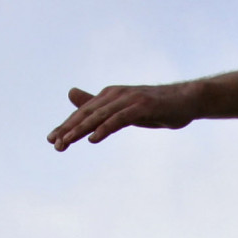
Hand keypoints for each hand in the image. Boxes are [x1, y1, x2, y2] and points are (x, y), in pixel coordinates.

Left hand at [48, 83, 196, 150]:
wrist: (186, 99)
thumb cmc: (155, 106)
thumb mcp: (123, 109)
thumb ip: (98, 105)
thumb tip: (70, 93)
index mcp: (109, 95)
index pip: (84, 113)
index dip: (67, 125)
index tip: (51, 139)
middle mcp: (116, 94)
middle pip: (87, 113)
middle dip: (69, 129)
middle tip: (54, 144)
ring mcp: (129, 99)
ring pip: (99, 115)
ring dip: (81, 129)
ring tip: (66, 142)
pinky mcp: (142, 106)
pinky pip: (120, 118)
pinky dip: (106, 127)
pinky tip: (94, 138)